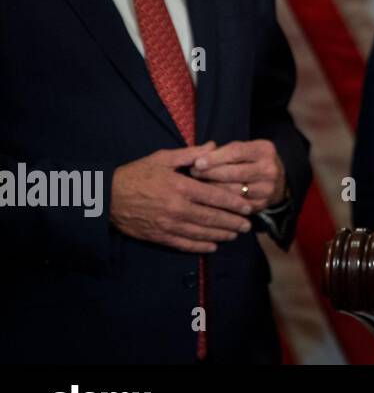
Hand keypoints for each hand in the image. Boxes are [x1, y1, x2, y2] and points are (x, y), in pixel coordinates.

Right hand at [109, 143, 253, 253]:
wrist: (106, 196)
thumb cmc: (137, 174)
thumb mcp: (163, 158)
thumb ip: (190, 154)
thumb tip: (214, 146)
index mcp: (181, 186)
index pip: (214, 196)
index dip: (233, 203)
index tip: (247, 206)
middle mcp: (177, 207)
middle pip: (211, 217)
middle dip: (232, 222)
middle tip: (248, 225)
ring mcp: (168, 224)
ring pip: (200, 232)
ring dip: (220, 235)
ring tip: (235, 235)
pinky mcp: (158, 236)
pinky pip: (183, 244)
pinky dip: (199, 246)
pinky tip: (212, 246)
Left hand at [190, 139, 286, 212]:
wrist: (275, 181)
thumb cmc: (249, 161)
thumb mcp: (242, 150)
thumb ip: (222, 151)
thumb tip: (197, 157)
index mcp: (264, 150)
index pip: (236, 152)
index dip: (215, 158)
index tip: (197, 162)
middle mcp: (269, 169)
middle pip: (235, 173)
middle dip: (211, 173)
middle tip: (193, 173)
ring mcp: (268, 188)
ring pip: (234, 191)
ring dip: (213, 189)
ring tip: (198, 186)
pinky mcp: (262, 204)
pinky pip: (237, 206)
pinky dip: (221, 204)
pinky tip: (209, 200)